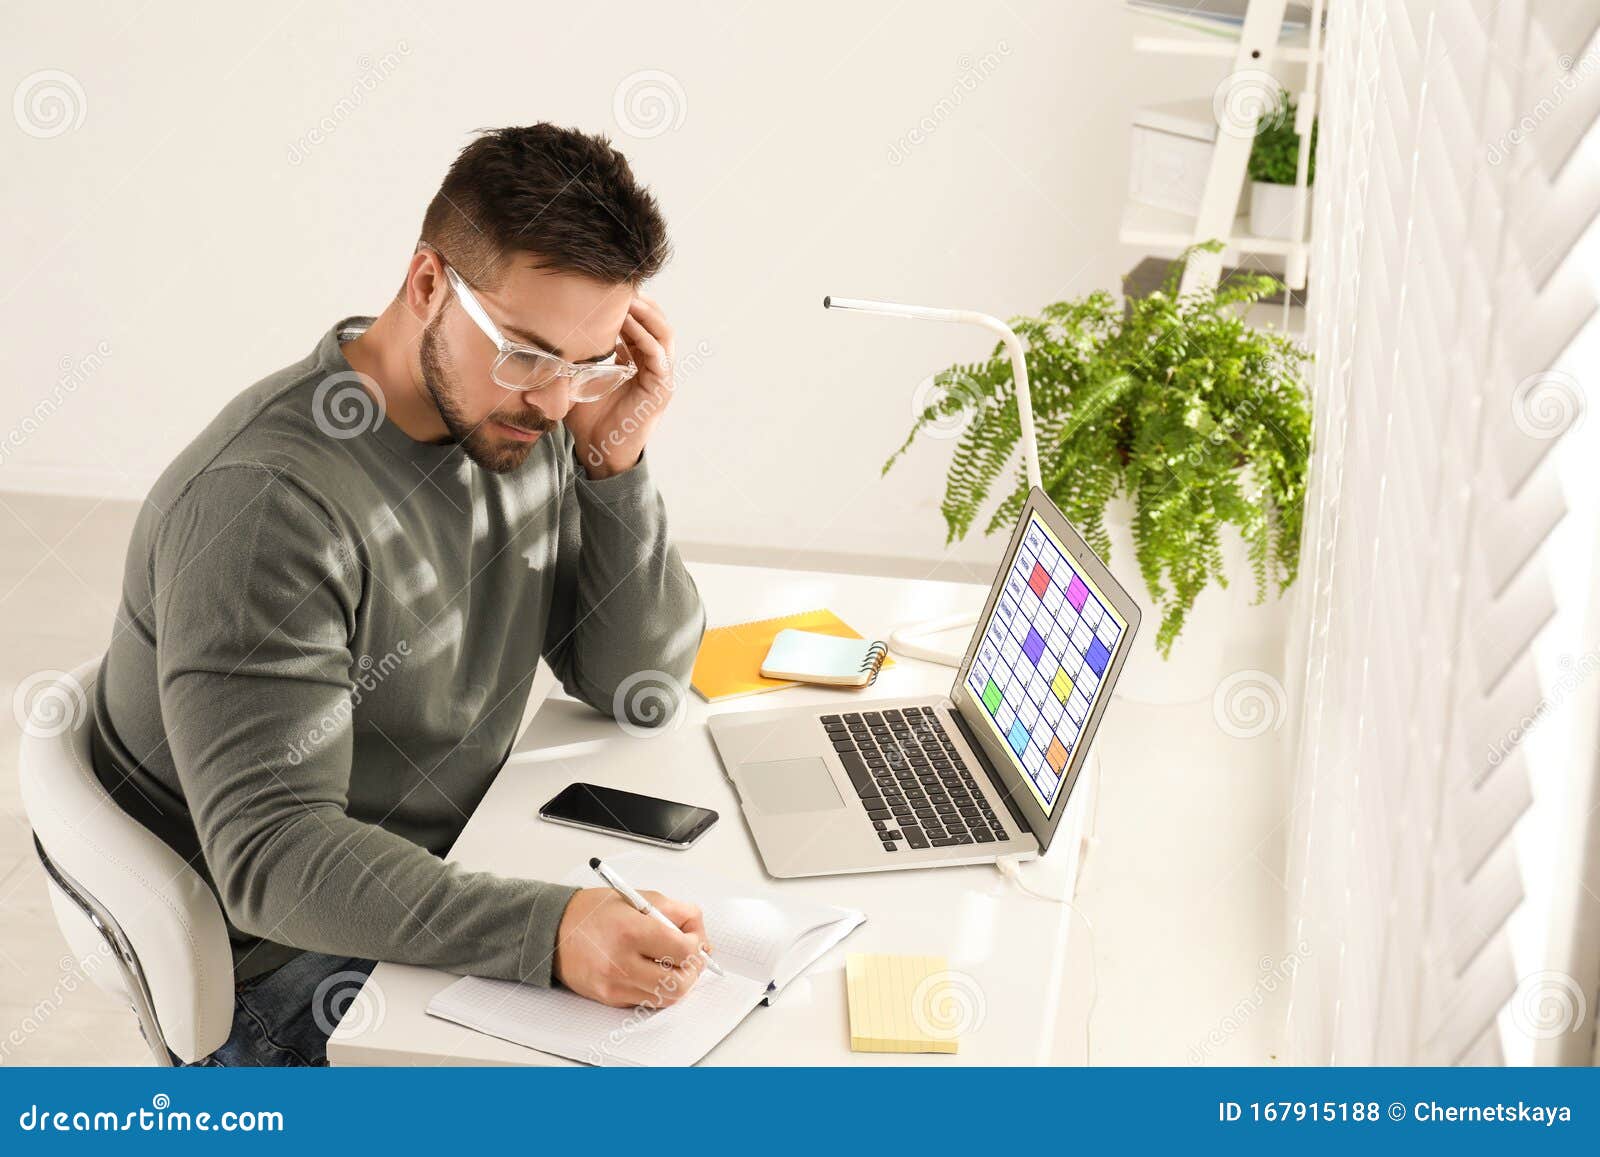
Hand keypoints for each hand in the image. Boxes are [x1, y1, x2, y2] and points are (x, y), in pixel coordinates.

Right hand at [552, 888, 709, 1007]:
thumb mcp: (637, 897)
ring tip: (671, 963)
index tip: (693, 938)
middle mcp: (622, 963)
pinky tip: (650, 970)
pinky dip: (655, 988)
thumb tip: (699, 930)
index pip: (684, 951)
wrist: (554, 929)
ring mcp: (615, 985)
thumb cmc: (594, 911)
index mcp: (631, 931)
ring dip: (676, 982)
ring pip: (666, 998)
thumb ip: (675, 911)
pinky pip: (646, 1001)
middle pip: (680, 983)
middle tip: (689, 956)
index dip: (697, 945)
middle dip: (692, 970)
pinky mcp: (609, 998)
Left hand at [562, 294, 675, 478]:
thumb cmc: (589, 418)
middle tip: (618, 285)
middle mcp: (655, 367)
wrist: (598, 451)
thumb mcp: (579, 378)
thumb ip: (574, 356)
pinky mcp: (661, 390)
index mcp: (640, 362)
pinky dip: (643, 336)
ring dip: (645, 314)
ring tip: (626, 298)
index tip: (607, 288)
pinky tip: (625, 324)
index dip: (629, 305)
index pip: (642, 324)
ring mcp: (661, 378)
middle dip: (641, 302)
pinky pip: (657, 356)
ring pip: (663, 333)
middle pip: (658, 322)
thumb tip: (544, 334)